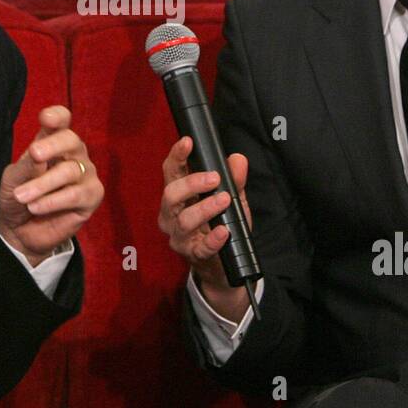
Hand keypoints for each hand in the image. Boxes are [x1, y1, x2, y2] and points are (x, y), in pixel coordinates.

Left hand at [0, 105, 102, 265]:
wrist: (19, 231)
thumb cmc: (17, 197)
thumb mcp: (13, 179)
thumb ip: (26, 166)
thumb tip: (38, 154)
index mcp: (52, 143)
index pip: (62, 121)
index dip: (57, 116)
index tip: (46, 119)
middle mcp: (73, 154)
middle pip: (71, 140)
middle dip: (52, 146)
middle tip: (34, 153)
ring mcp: (85, 175)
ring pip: (70, 171)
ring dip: (43, 184)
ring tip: (22, 196)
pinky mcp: (91, 197)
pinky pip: (76, 195)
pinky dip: (53, 201)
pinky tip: (35, 207)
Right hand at [159, 136, 253, 317]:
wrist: (222, 265)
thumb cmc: (221, 224)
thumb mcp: (233, 199)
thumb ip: (235, 180)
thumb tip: (237, 159)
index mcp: (178, 195)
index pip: (171, 172)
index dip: (177, 155)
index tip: (187, 142)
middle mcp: (172, 214)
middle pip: (170, 194)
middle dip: (191, 183)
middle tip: (215, 178)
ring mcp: (179, 236)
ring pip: (183, 220)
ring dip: (205, 208)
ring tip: (224, 201)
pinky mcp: (192, 255)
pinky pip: (200, 248)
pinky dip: (212, 239)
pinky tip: (224, 231)